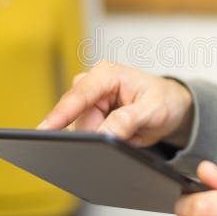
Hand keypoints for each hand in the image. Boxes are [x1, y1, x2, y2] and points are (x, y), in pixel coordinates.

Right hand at [38, 62, 193, 147]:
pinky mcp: (90, 116)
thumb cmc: (164, 100)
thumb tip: (103, 133)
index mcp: (107, 74)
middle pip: (78, 118)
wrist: (172, 107)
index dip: (60, 114)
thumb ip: (127, 120)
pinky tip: (122, 136)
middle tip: (126, 135)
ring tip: (129, 132)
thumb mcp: (153, 110)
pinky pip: (87, 135)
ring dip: (101, 138)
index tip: (45, 130)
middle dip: (95, 133)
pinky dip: (101, 141)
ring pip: (81, 130)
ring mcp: (90, 101)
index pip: (79, 95)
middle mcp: (93, 84)